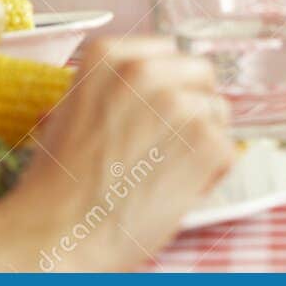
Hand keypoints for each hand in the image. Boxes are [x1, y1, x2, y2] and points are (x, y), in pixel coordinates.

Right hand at [8, 37, 234, 270]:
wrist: (57, 233)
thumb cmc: (59, 183)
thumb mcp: (71, 110)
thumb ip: (114, 87)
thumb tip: (153, 88)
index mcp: (108, 55)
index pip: (168, 52)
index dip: (167, 86)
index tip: (154, 113)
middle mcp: (144, 70)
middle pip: (201, 75)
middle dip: (192, 107)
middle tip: (167, 144)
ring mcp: (178, 105)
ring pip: (218, 113)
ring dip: (202, 141)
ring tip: (166, 172)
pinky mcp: (205, 143)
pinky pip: (228, 150)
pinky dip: (211, 174)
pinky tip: (177, 190)